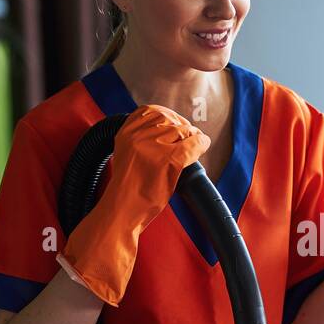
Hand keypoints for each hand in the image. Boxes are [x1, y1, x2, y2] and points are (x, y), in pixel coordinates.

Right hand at [58, 105, 209, 305]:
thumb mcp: (127, 157)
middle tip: (189, 136)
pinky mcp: (169, 161)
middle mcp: (137, 136)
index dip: (167, 116)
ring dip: (192, 136)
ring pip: (183, 131)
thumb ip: (141, 142)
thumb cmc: (126, 192)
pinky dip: (201, 144)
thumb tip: (167, 130)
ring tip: (195, 145)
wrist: (121, 213)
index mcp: (124, 133)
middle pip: (169, 120)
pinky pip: (193, 144)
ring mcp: (153, 148)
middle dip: (182, 127)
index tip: (175, 124)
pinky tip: (202, 146)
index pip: (150, 111)